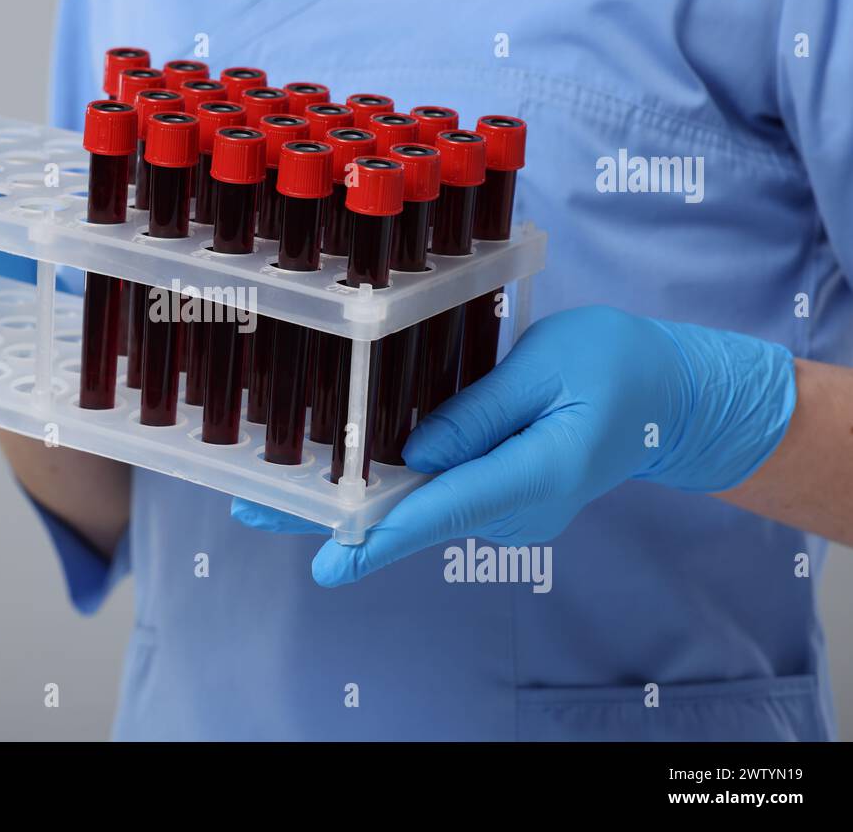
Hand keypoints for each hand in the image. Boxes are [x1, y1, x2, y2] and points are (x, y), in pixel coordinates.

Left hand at [232, 305, 795, 586]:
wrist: (672, 397)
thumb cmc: (618, 366)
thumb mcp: (549, 366)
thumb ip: (480, 411)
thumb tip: (413, 452)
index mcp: (534, 474)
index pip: (443, 507)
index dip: (380, 533)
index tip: (330, 559)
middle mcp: (514, 508)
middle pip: (414, 518)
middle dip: (335, 518)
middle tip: (252, 509)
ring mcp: (507, 509)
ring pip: (419, 510)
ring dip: (352, 503)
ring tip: (271, 492)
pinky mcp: (498, 496)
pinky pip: (437, 496)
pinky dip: (387, 490)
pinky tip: (337, 479)